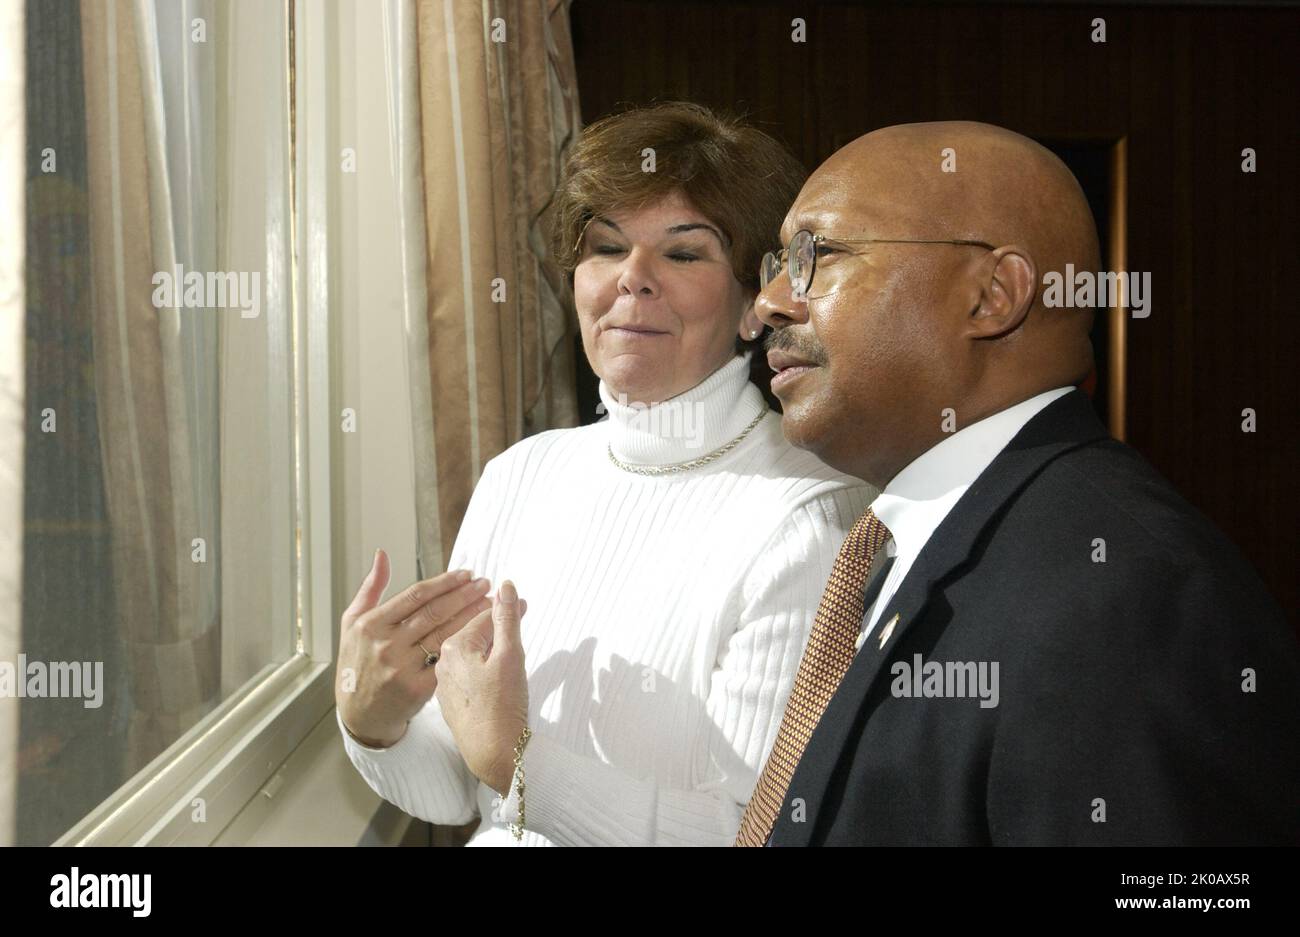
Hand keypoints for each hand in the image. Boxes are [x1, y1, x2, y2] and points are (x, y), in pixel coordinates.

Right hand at [336, 549, 492, 747]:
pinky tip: (484, 636)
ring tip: (490, 604)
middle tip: (485, 584)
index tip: (467, 573)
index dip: (445, 582)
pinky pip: (447, 662)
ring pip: (444, 635)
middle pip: (434, 612)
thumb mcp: (352, 623)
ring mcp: (401, 668)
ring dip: (471, 617)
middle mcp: (385, 644)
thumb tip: (382, 554)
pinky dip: (467, 647)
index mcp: (371, 624)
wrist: (359, 714)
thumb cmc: (357, 663)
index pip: (416, 595)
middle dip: (465, 595)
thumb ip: (371, 588)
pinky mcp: (416, 690)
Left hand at [436, 580, 529, 793]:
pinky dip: (480, 666)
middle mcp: (443, 662)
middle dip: (493, 622)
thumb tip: (505, 586)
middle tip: (515, 614)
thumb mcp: (511, 656)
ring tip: (506, 642)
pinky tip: (493, 672)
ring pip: (469, 654)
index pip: (483, 616)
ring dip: (486, 644)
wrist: (493, 754)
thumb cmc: (503, 706)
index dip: (506, 609)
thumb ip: (507, 619)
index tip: (523, 604)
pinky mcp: (451, 702)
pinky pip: (465, 673)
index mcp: (454, 646)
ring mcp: (444, 684)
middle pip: (472, 632)